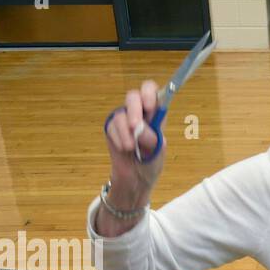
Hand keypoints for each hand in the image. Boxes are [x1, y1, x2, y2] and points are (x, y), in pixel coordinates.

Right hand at [103, 80, 164, 204]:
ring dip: (127, 134)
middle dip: (134, 110)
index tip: (150, 107)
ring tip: (132, 149)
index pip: (152, 91)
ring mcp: (123, 118)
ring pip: (121, 115)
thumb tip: (137, 128)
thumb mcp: (158, 151)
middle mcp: (139, 112)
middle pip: (133, 96)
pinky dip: (119, 140)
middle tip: (135, 126)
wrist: (137, 179)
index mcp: (155, 114)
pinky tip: (125, 150)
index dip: (149, 94)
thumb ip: (152, 137)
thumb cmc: (151, 162)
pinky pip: (112, 127)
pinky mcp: (111, 128)